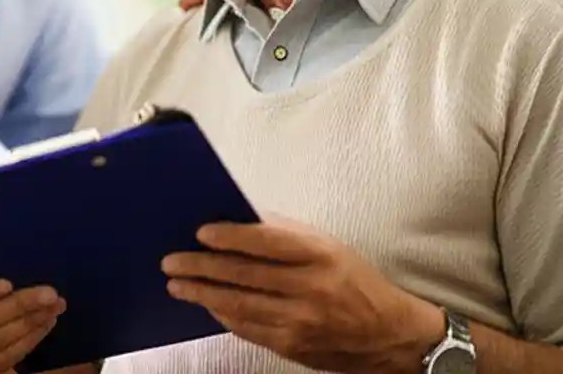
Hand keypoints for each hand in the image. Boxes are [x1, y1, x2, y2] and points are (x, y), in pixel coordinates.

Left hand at [161, 218, 444, 372]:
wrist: (390, 334)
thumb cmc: (353, 280)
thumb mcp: (329, 246)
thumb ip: (285, 232)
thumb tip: (239, 215)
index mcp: (320, 256)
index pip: (267, 242)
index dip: (231, 237)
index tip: (200, 232)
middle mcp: (311, 289)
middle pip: (245, 275)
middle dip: (202, 267)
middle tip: (171, 261)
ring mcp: (301, 322)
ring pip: (240, 305)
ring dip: (202, 294)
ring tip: (176, 285)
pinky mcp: (293, 346)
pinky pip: (248, 329)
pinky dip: (223, 315)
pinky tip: (205, 304)